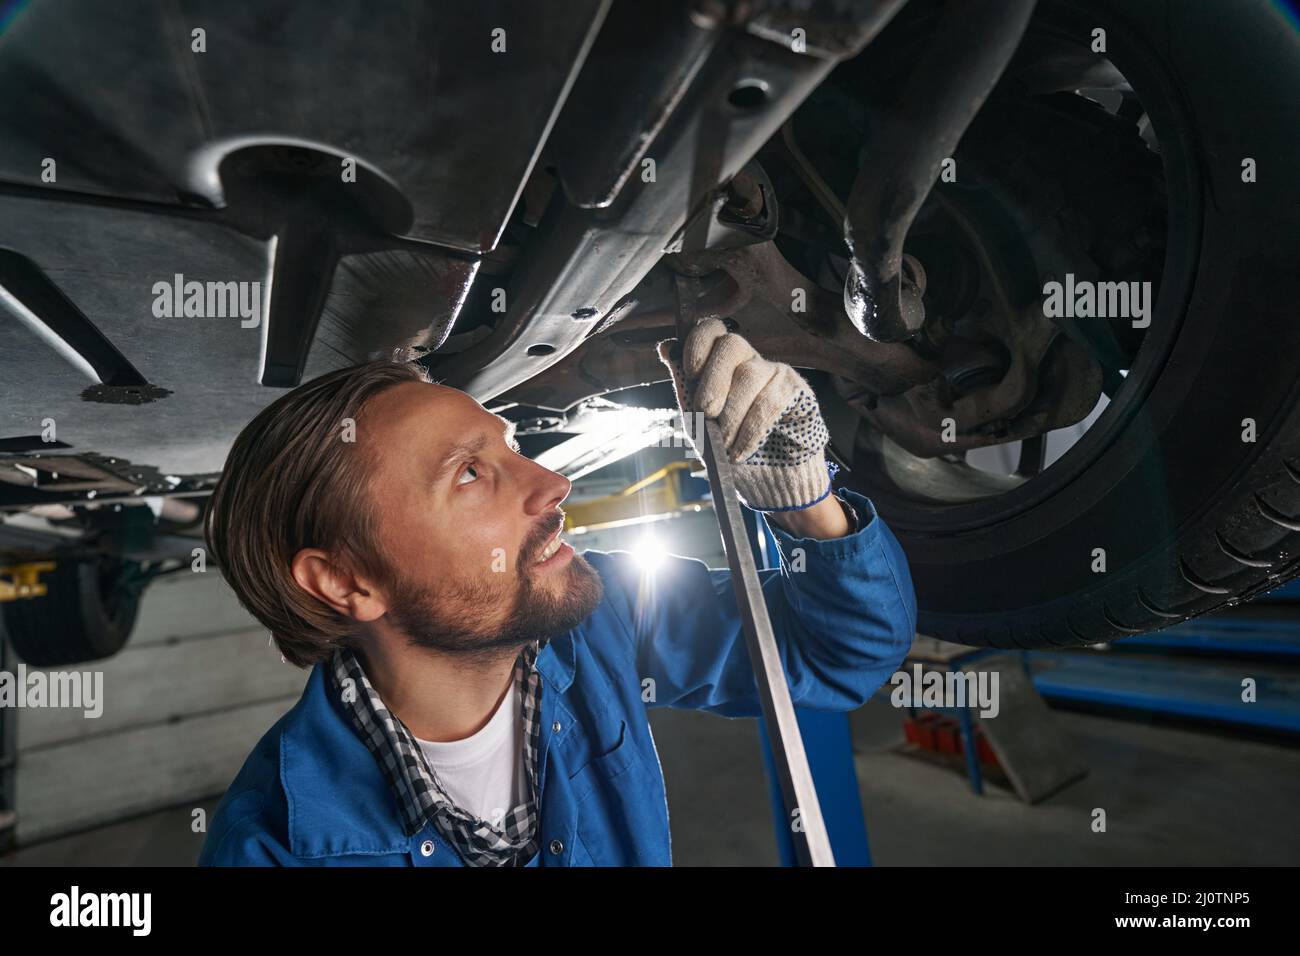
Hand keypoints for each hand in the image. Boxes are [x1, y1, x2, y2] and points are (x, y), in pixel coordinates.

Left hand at [656, 319, 832, 512]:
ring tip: (725, 445)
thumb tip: (666, 347)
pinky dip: (751, 429)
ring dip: (731, 415)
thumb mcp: (699, 422)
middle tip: (706, 412)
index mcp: (723, 365)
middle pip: (732, 344)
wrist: (767, 484)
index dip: (699, 343)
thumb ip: (685, 385)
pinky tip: (743, 449)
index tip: (690, 372)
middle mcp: (751, 362)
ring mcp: (777, 374)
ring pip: (749, 374)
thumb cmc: (731, 450)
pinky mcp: (798, 392)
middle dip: (712, 379)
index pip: (713, 330)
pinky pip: (771, 400)